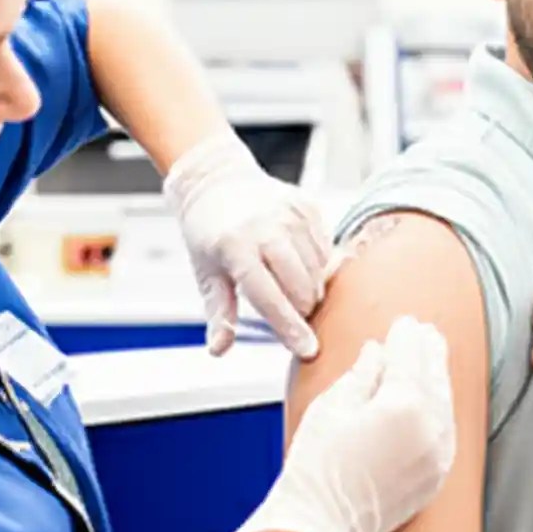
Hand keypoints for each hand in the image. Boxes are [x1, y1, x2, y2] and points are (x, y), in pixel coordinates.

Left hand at [163, 133, 331, 358]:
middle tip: (291, 312)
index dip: (290, 328)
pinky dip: (317, 264)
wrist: (216, 181)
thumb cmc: (209, 233)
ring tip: (292, 287)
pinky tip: (299, 263)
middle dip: (302, 309)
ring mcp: (290, 214)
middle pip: (301, 287)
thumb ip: (219, 312)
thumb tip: (219, 349)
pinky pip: (326, 248)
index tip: (307, 350)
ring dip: (311, 288)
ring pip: (318, 270)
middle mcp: (267, 228)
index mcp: (236, 248)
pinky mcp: (307, 206)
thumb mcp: (207, 274)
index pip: (270, 298)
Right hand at [228, 317, 456, 531]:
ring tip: (431, 359)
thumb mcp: (332, 406)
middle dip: (429, 351)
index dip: (406, 335)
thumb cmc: (317, 468)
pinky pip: (446, 433)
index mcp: (403, 406)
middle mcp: (429, 431)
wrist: (319, 523)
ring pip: (445, 404)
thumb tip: (377, 353)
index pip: (410, 357)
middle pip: (435, 377)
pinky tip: (432, 401)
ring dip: (438, 378)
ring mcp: (437, 457)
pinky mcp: (435, 478)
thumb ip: (362, 374)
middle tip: (424, 332)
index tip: (404, 322)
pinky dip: (440, 410)